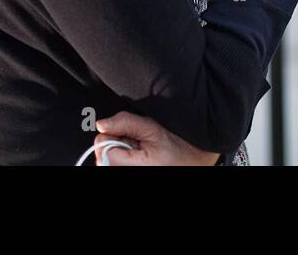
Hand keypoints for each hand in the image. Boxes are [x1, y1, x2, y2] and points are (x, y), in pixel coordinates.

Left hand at [91, 111, 220, 165]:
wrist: (195, 158)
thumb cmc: (180, 145)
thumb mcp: (153, 127)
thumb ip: (125, 123)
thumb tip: (102, 124)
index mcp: (136, 167)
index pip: (104, 150)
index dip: (111, 136)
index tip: (125, 133)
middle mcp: (131, 174)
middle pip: (103, 159)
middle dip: (115, 145)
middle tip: (136, 141)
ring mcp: (131, 174)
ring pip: (109, 163)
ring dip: (120, 153)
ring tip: (140, 149)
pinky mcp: (133, 172)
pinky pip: (117, 166)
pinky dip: (124, 159)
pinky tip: (138, 157)